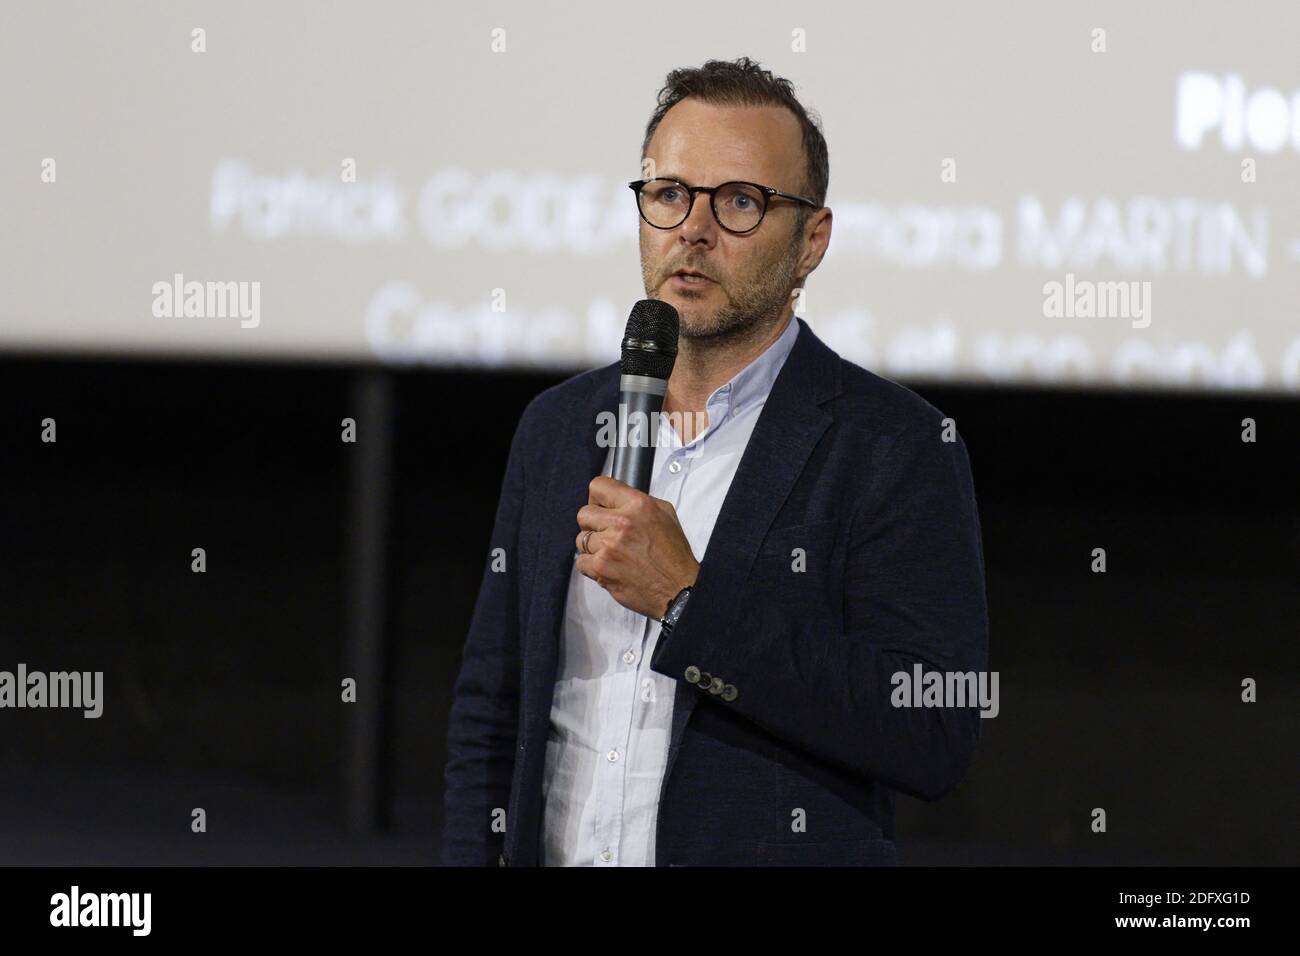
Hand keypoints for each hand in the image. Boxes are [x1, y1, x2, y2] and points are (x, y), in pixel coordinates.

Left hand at [574, 476, 699, 619]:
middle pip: (584, 513)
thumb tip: (618, 496)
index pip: (598, 486)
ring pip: (581, 538)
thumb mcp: (665, 515)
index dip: (598, 498)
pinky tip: (609, 566)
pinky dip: (591, 565)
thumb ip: (639, 501)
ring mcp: (608, 546)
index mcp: (638, 505)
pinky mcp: (600, 567)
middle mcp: (621, 522)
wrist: (678, 589)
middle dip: (593, 523)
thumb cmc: (673, 556)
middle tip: (606, 533)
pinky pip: (580, 561)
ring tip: (611, 553)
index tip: (601, 506)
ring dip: (592, 546)